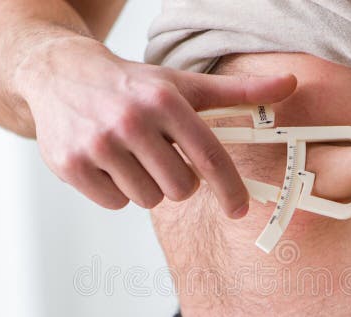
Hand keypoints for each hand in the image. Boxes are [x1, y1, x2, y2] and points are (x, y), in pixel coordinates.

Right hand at [15, 36, 296, 216]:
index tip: (239, 208)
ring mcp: (98, 144)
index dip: (230, 188)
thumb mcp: (183, 84)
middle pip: (180, 188)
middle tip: (161, 158)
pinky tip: (107, 163)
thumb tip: (289, 84)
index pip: (209, 156)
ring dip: (146, 185)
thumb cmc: (132, 85)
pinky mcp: (71, 164)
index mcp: (165, 100)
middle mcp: (131, 121)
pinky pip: (115, 203)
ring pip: (147, 199)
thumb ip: (238, 92)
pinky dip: (116, 191)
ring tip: (130, 156)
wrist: (61, 74)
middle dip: (177, 180)